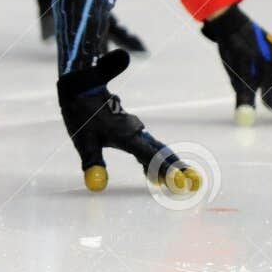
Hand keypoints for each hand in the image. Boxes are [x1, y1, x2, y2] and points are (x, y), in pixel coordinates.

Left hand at [58, 49, 200, 192]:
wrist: (82, 86)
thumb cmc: (82, 113)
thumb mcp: (84, 141)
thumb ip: (93, 162)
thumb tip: (97, 185)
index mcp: (127, 136)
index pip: (152, 157)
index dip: (167, 170)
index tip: (182, 182)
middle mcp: (134, 131)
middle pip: (159, 151)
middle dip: (174, 166)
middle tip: (190, 180)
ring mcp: (132, 127)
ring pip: (153, 146)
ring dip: (164, 161)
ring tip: (176, 176)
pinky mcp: (127, 125)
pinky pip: (145, 142)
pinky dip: (152, 155)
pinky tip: (147, 167)